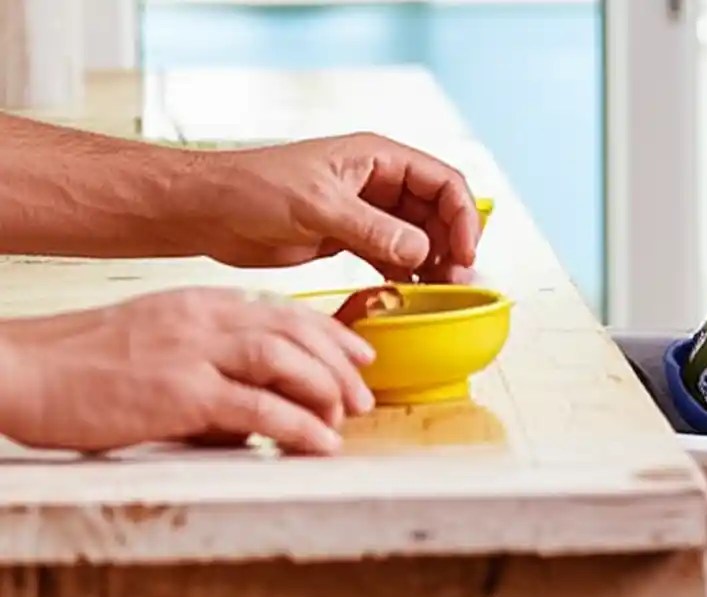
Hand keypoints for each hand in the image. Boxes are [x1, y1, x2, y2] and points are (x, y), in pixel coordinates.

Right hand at [0, 288, 376, 454]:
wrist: (23, 371)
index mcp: (199, 303)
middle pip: (296, 331)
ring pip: (286, 360)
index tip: (360, 354)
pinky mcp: (180, 392)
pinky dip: (299, 426)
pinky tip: (319, 442)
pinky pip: (259, 407)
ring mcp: (193, 352)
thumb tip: (252, 411)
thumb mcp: (157, 347)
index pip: (285, 311)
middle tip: (364, 395)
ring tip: (347, 418)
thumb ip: (210, 367)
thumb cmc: (84, 366)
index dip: (332, 333)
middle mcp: (204, 319)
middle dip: (341, 364)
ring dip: (328, 390)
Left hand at [180, 133, 480, 282]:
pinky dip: (406, 274)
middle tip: (456, 283)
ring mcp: (365, 211)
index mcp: (376, 158)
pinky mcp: (349, 238)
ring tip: (439, 294)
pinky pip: (393, 256)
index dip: (462, 217)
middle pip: (437, 212)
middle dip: (452, 245)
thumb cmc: (251, 188)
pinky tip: (410, 294)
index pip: (442, 182)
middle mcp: (377, 182)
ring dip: (433, 264)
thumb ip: (373, 228)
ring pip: (419, 237)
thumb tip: (421, 249)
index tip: (465, 253)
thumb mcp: (318, 206)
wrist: (207, 210)